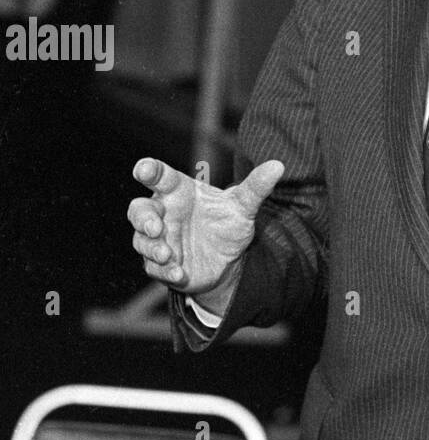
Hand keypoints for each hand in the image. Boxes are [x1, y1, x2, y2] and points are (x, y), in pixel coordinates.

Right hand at [127, 156, 284, 303]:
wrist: (227, 261)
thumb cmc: (226, 224)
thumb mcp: (243, 207)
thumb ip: (256, 187)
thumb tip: (279, 166)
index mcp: (178, 192)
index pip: (159, 177)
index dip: (149, 170)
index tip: (144, 169)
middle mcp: (163, 214)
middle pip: (139, 210)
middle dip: (143, 217)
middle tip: (156, 226)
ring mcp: (159, 240)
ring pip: (141, 241)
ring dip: (152, 248)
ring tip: (168, 254)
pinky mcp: (161, 266)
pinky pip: (154, 268)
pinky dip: (164, 271)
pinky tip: (179, 274)